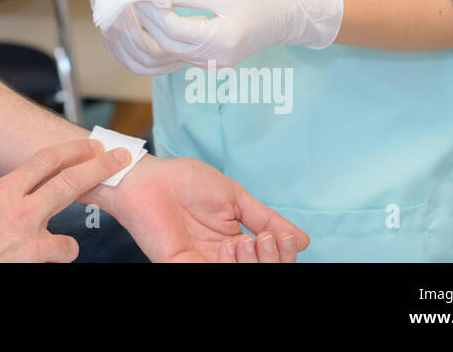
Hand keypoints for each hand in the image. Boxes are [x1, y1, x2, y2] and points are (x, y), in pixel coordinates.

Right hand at [0, 139, 131, 261]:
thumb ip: (1, 199)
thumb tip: (15, 198)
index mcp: (4, 190)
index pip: (45, 160)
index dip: (72, 150)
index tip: (91, 145)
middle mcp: (21, 210)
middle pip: (70, 181)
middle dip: (100, 168)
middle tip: (120, 158)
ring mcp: (29, 238)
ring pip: (69, 234)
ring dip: (66, 243)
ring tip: (56, 248)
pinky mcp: (33, 260)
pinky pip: (57, 258)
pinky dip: (53, 259)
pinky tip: (40, 261)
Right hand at [84, 0, 195, 75]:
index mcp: (124, 1)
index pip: (148, 30)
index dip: (171, 36)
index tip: (192, 33)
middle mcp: (112, 21)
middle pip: (146, 50)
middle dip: (171, 53)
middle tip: (194, 50)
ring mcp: (109, 34)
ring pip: (139, 61)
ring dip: (162, 64)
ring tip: (184, 58)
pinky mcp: (110, 42)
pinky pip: (131, 63)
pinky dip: (150, 67)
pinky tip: (169, 62)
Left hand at [111, 154, 309, 261]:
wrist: (150, 176)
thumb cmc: (186, 181)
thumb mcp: (235, 199)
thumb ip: (266, 219)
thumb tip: (302, 240)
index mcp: (235, 243)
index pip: (268, 260)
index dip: (283, 254)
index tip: (286, 237)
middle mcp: (221, 258)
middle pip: (259, 272)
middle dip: (271, 261)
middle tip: (265, 239)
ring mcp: (201, 263)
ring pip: (239, 276)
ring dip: (252, 263)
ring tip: (245, 240)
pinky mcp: (181, 265)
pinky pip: (211, 275)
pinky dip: (230, 265)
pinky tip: (232, 246)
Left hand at [137, 0, 344, 69]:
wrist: (283, 15)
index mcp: (222, 40)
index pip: (175, 30)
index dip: (153, 13)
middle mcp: (219, 59)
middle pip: (170, 44)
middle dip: (150, 22)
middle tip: (134, 1)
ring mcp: (217, 65)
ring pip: (175, 51)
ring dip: (157, 31)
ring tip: (144, 8)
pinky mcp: (215, 64)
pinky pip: (185, 53)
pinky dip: (171, 38)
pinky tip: (162, 21)